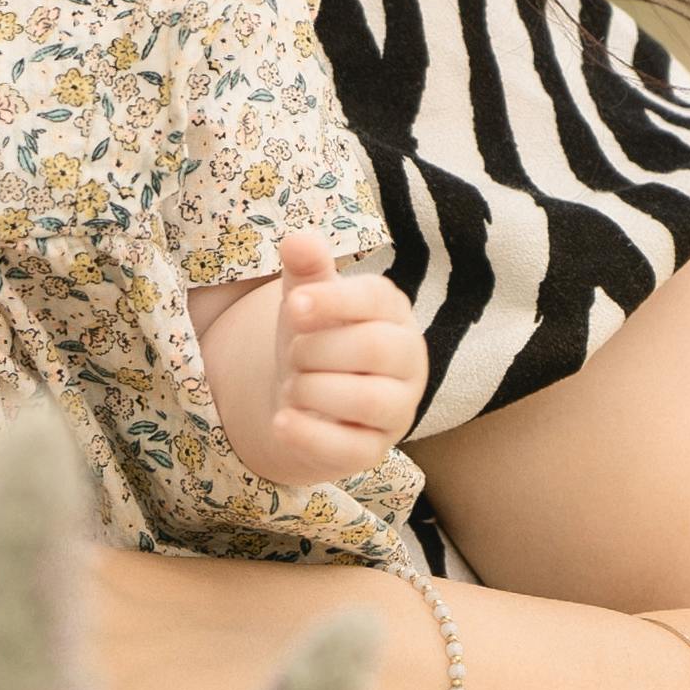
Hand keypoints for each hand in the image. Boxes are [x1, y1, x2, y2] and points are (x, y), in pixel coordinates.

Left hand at [217, 231, 422, 487]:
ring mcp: (397, 409)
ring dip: (312, 387)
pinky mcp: (374, 451)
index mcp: (392, 312)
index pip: (375, 299)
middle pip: (372, 349)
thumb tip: (298, 239)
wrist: (303, 398)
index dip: (332, 301)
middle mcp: (408, 359)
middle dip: (316, 349)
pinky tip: (281, 419)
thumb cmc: (313, 337)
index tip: (294, 305)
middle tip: (293, 353)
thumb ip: (306, 270)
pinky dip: (309, 433)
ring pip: (367, 399)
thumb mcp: (305, 299)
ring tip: (292, 383)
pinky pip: (348, 447)